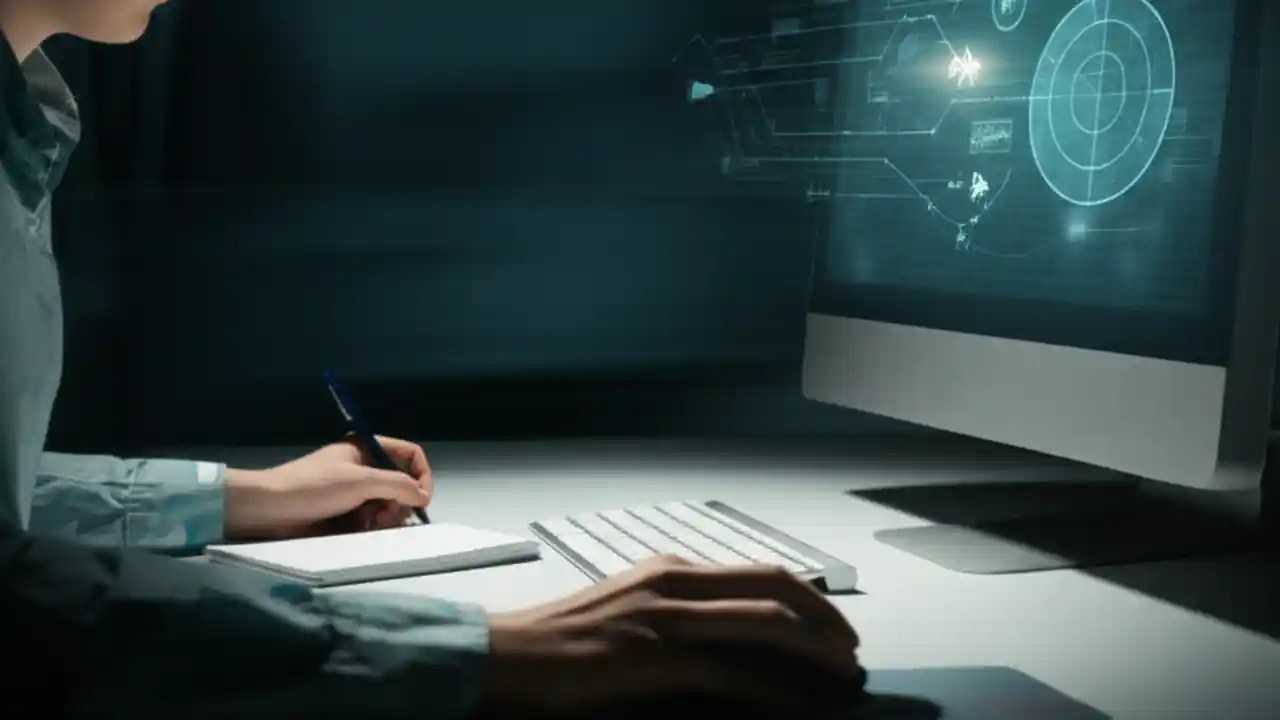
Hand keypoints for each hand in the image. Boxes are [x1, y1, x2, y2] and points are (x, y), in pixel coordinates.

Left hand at [222, 436, 431, 539]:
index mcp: (367, 449)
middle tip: (387, 516)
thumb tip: (423, 496)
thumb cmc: (313, 487)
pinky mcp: (346, 513)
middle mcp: (364, 468)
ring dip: (386, 517)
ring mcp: (355, 491)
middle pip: (402, 483)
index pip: (410, 454)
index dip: (421, 474)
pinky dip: (372, 527)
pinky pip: (372, 519)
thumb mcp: (359, 481)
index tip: (421, 498)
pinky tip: (360, 531)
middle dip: (400, 502)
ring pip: (388, 504)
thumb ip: (396, 485)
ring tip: (369, 524)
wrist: (270, 509)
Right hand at [477, 555, 863, 716]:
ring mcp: (663, 617)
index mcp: (670, 569)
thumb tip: (735, 642)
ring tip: (842, 679)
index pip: (760, 574)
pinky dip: (776, 690)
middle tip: (853, 656)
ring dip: (815, 652)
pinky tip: (799, 705)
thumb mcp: (630, 614)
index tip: (837, 630)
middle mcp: (673, 582)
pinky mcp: (650, 657)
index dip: (810, 601)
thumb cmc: (561, 643)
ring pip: (764, 622)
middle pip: (775, 588)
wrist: (501, 658)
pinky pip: (732, 673)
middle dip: (826, 621)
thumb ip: (680, 617)